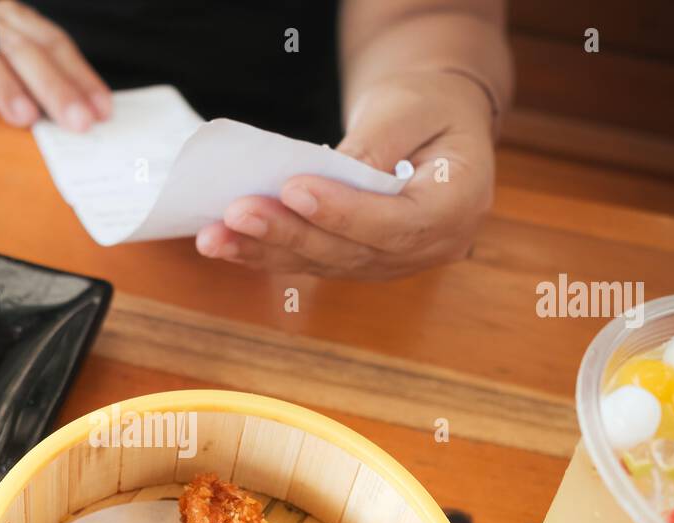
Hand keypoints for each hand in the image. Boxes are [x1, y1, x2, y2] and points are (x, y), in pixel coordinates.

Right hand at [0, 0, 110, 130]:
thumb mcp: (16, 79)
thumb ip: (46, 94)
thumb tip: (89, 124)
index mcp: (17, 21)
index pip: (54, 45)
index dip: (79, 78)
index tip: (101, 113)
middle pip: (23, 50)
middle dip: (54, 88)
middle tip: (77, 123)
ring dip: (2, 85)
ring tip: (25, 118)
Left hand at [197, 70, 495, 279]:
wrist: (434, 123)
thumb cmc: (427, 106)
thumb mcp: (410, 109)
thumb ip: (376, 145)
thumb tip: (327, 175)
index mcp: (458, 208)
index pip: (396, 225)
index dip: (343, 213)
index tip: (293, 189)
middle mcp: (428, 248)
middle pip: (352, 252)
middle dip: (290, 234)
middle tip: (237, 213)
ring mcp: (391, 262)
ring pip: (324, 264)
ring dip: (265, 251)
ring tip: (215, 236)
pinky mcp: (357, 262)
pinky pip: (310, 262)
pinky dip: (264, 253)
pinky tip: (223, 242)